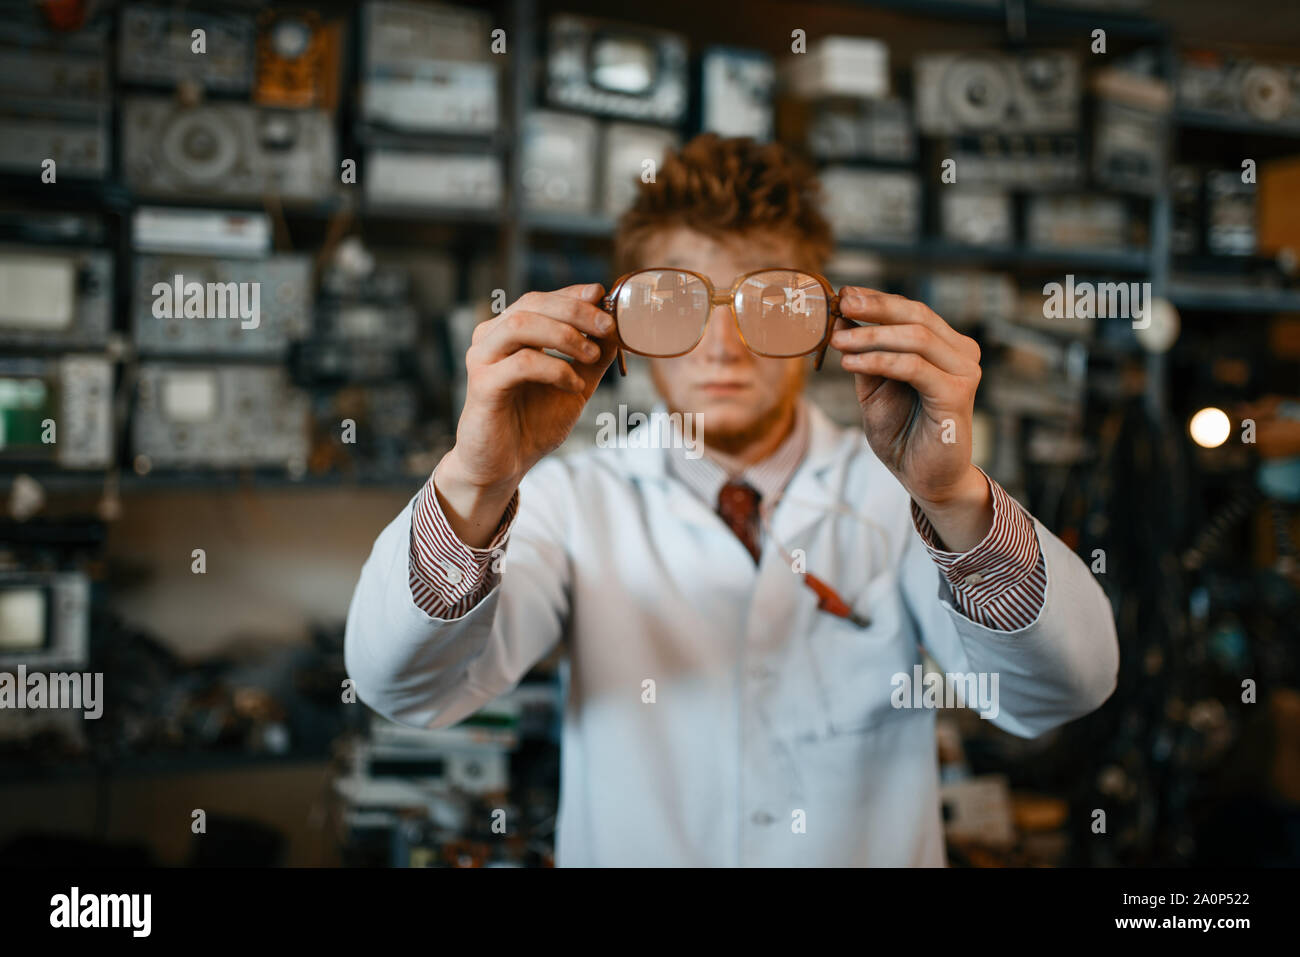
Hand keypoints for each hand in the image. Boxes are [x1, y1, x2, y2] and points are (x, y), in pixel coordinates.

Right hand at [436, 284, 617, 544]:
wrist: (505, 465)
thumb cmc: (533, 423)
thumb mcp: (574, 385)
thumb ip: (592, 358)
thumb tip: (618, 330)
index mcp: (508, 333)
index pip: (540, 299)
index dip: (572, 294)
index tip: (602, 296)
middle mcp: (490, 339)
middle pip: (532, 304)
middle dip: (575, 311)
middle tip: (607, 327)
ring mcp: (482, 359)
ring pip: (521, 325)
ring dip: (564, 335)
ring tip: (591, 355)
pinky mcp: (482, 385)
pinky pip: (521, 363)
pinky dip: (554, 368)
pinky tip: (573, 384)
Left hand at [832, 287, 991, 549]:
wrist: (925, 478)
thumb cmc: (904, 432)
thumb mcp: (875, 388)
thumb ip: (865, 355)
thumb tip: (840, 319)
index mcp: (945, 346)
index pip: (911, 310)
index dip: (876, 299)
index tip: (842, 293)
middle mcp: (961, 353)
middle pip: (916, 315)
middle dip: (874, 308)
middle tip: (840, 303)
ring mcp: (964, 371)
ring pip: (915, 337)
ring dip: (870, 335)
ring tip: (837, 340)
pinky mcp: (957, 393)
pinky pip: (913, 367)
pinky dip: (879, 360)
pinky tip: (851, 362)